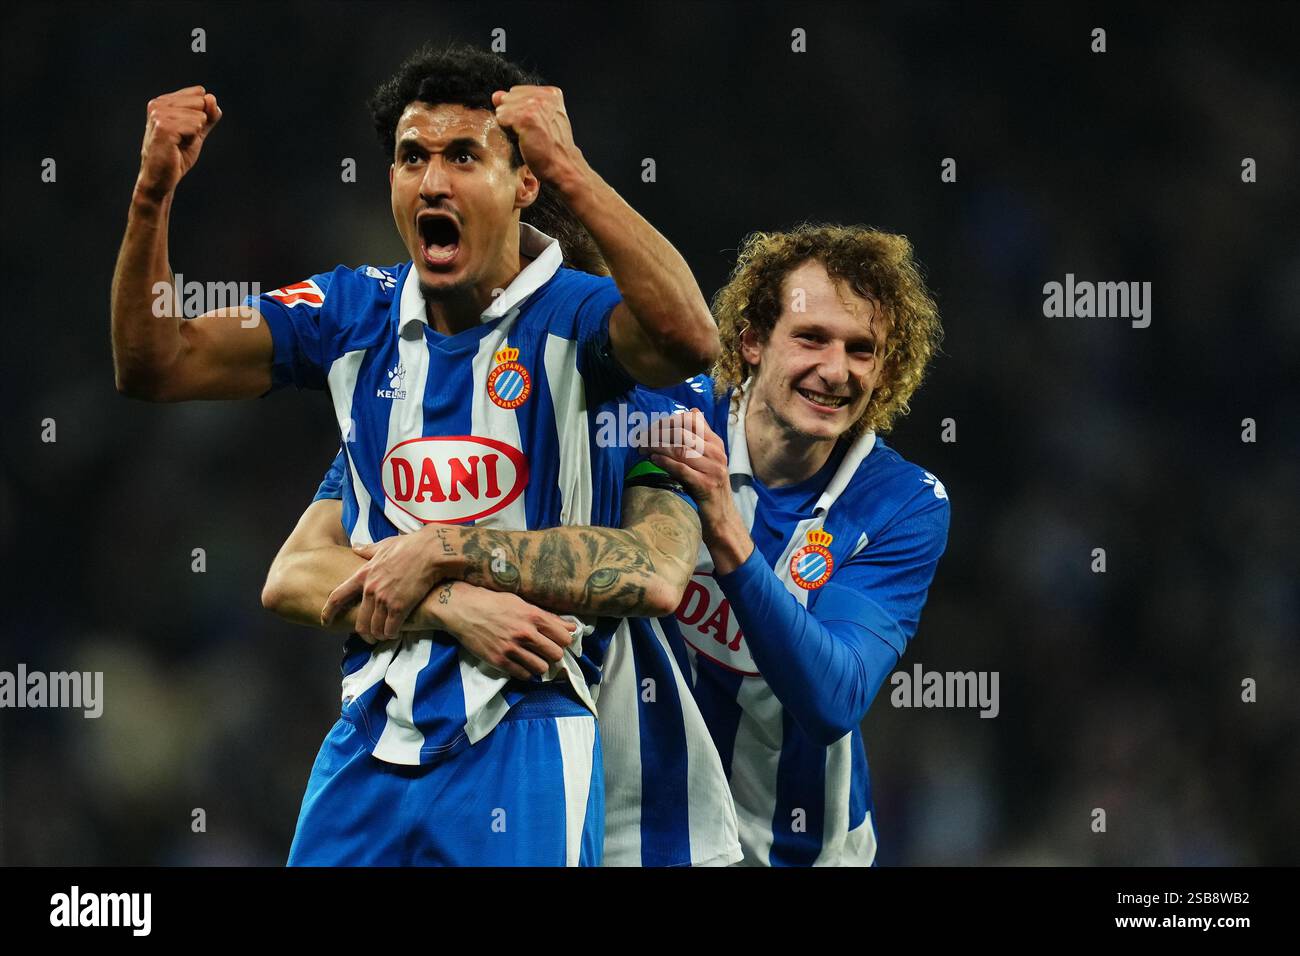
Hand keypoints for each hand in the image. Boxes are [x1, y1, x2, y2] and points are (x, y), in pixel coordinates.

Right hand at [137, 86, 221, 202]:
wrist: (162, 178)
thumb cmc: (177, 155)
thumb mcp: (197, 131)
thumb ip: (208, 115)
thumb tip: (212, 98)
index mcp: (163, 101)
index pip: (200, 94)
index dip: (201, 116)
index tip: (186, 130)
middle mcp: (158, 104)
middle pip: (201, 102)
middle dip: (199, 125)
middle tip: (182, 139)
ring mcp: (159, 114)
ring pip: (199, 116)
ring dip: (194, 135)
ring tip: (178, 144)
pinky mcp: (163, 127)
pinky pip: (194, 126)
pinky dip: (192, 140)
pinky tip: (177, 146)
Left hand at [320, 530, 441, 640]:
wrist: (431, 551)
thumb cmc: (409, 546)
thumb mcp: (383, 545)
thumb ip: (367, 550)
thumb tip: (355, 547)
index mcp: (363, 575)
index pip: (338, 597)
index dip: (329, 611)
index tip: (325, 621)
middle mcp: (371, 589)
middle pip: (359, 621)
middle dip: (364, 633)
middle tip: (370, 636)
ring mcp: (384, 599)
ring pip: (374, 629)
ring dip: (379, 635)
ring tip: (385, 635)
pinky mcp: (400, 607)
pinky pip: (390, 629)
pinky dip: (392, 634)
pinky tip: (396, 632)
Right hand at [433, 584, 576, 679]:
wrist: (463, 610)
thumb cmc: (493, 603)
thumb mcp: (522, 603)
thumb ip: (547, 617)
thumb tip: (571, 626)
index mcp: (533, 616)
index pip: (564, 637)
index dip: (564, 640)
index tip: (558, 641)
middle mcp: (525, 633)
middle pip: (556, 654)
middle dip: (554, 654)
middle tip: (546, 651)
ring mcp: (512, 648)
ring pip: (541, 668)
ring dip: (540, 665)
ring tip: (534, 659)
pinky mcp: (499, 660)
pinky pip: (523, 675)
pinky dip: (525, 672)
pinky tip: (521, 664)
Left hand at [490, 85, 583, 188]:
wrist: (562, 166)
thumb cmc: (551, 148)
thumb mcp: (538, 120)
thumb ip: (518, 104)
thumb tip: (495, 95)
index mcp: (551, 93)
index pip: (516, 92)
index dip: (519, 111)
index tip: (535, 126)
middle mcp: (544, 95)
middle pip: (508, 97)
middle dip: (513, 115)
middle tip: (532, 132)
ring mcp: (535, 104)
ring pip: (503, 108)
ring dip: (510, 125)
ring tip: (528, 136)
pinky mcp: (525, 116)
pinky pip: (501, 118)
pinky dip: (508, 132)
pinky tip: (523, 139)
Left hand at [643, 408, 727, 509]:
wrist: (721, 514)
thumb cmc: (709, 483)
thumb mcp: (709, 457)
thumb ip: (701, 436)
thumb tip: (693, 411)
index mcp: (716, 443)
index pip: (692, 421)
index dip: (669, 421)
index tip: (653, 426)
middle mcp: (716, 453)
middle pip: (682, 434)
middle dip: (658, 434)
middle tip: (642, 438)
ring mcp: (712, 469)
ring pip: (680, 450)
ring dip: (657, 446)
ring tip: (643, 448)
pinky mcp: (705, 485)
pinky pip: (681, 469)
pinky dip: (665, 462)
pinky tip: (653, 459)